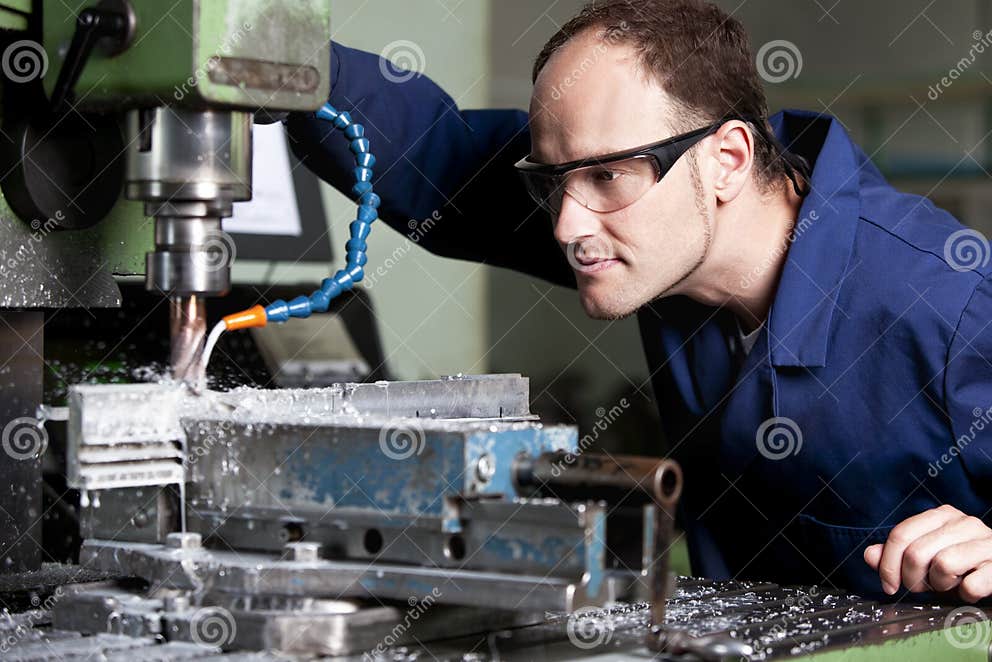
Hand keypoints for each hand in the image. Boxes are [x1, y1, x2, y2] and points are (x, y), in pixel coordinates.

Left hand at [863, 505, 991, 601]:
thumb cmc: (962, 563)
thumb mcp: (926, 557)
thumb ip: (896, 555)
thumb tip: (870, 555)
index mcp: (940, 515)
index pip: (901, 535)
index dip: (888, 565)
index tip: (889, 585)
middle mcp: (963, 522)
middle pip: (916, 552)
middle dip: (913, 579)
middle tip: (923, 587)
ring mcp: (985, 541)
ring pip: (943, 565)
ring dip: (941, 584)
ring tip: (950, 583)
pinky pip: (972, 585)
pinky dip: (965, 594)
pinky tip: (969, 588)